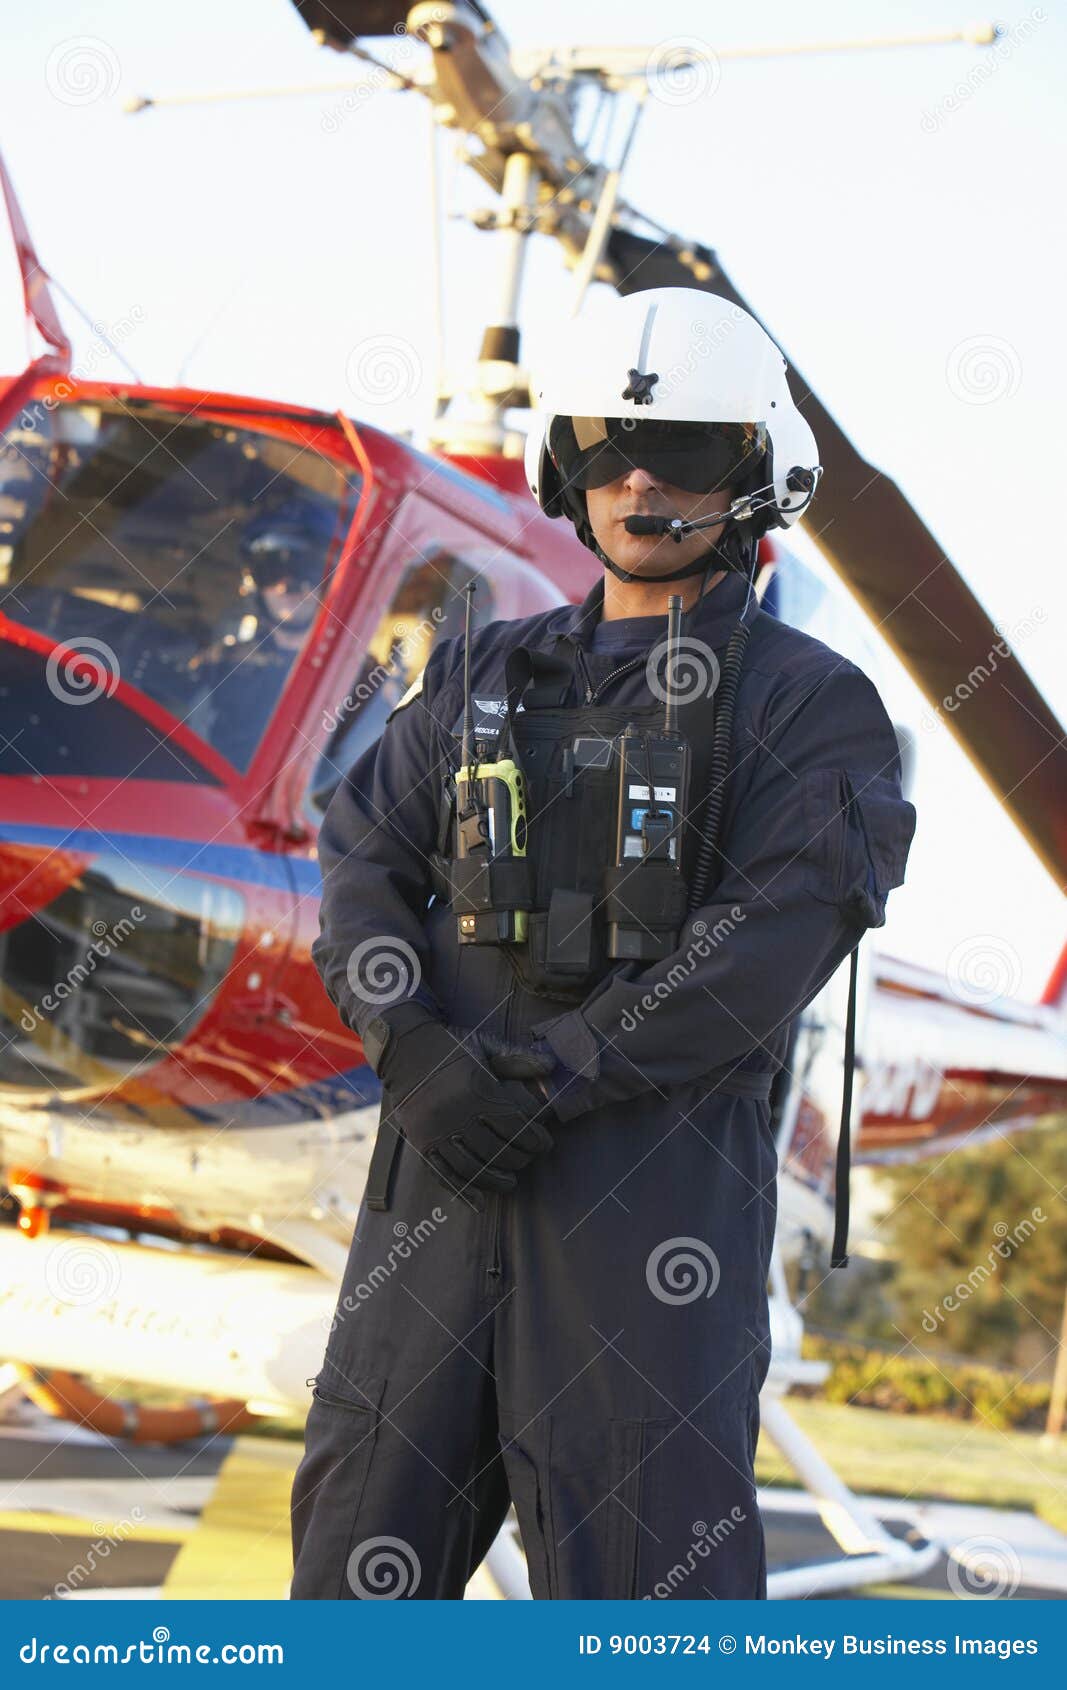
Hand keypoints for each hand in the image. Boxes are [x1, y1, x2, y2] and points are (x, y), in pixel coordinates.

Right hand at [378, 1019, 554, 1201]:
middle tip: (528, 1160)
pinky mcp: (421, 1142)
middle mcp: (457, 1113)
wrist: (404, 1047)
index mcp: (477, 1089)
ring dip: (495, 1180)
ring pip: (472, 1167)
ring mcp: (437, 1130)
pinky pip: (442, 1174)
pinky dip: (462, 1191)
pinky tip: (479, 1202)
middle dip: (519, 1160)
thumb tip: (550, 1065)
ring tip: (510, 1182)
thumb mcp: (485, 1045)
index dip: (535, 1140)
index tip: (545, 1144)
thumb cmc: (451, 1046)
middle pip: (497, 1150)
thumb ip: (517, 1058)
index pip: (516, 1126)